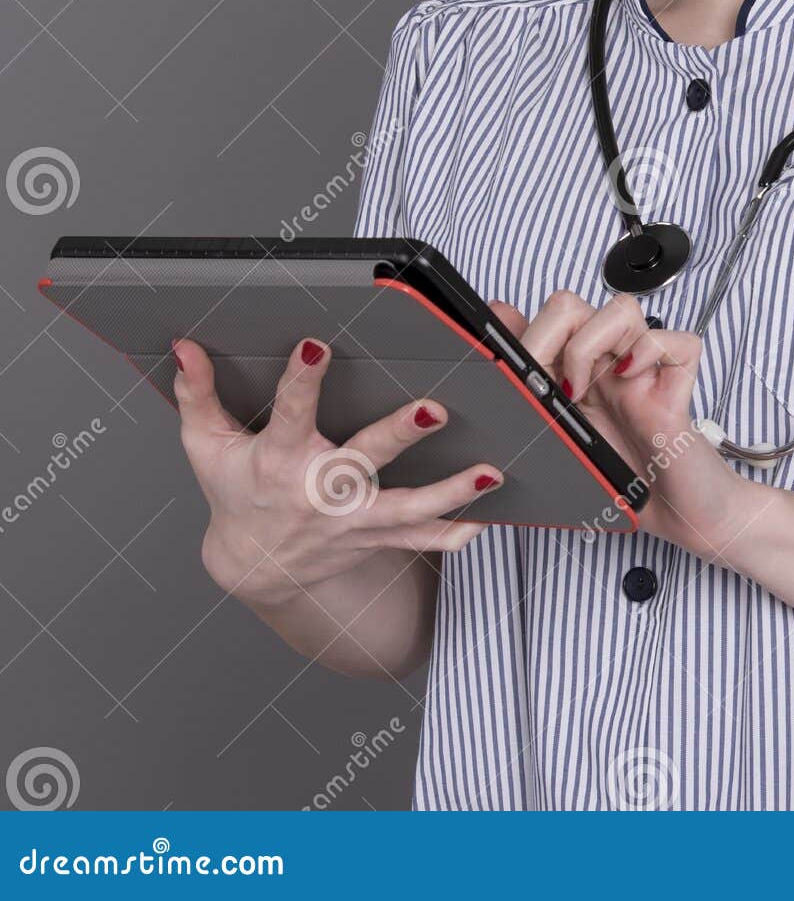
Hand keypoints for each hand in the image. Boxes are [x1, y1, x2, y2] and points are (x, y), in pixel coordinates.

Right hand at [173, 335, 502, 613]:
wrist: (254, 567)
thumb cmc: (234, 492)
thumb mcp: (206, 445)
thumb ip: (198, 393)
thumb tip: (185, 346)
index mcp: (278, 460)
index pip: (289, 413)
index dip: (302, 378)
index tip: (317, 343)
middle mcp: (320, 491)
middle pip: (363, 460)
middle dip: (398, 435)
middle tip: (433, 410)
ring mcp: (352, 520)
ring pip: (407, 508)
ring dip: (450, 491)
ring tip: (491, 470)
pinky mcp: (375, 537)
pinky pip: (421, 540)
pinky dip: (454, 532)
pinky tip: (487, 519)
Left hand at [488, 291, 755, 560]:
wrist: (676, 515)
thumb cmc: (617, 482)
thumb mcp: (554, 440)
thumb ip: (525, 393)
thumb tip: (492, 346)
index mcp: (571, 372)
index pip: (538, 321)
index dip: (519, 333)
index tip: (506, 363)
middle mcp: (604, 363)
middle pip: (570, 304)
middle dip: (545, 339)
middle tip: (545, 386)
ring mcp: (642, 370)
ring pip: (621, 308)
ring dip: (591, 344)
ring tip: (584, 391)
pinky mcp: (677, 385)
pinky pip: (677, 340)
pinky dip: (650, 351)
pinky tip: (630, 380)